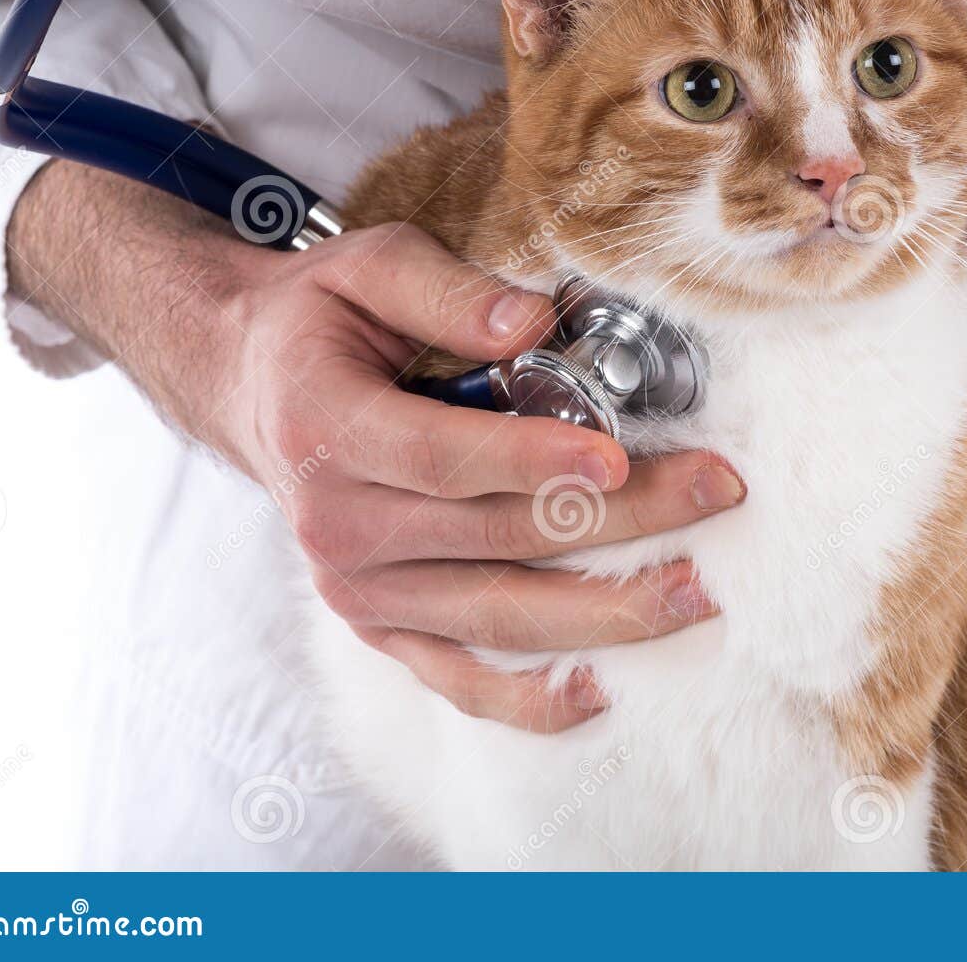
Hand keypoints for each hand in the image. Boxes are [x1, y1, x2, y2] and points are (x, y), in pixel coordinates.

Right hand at [7, 164, 744, 732]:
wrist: (252, 388)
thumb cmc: (324, 321)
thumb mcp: (369, 267)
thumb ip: (448, 291)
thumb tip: (535, 320)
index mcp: (327, 430)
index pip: (445, 458)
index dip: (532, 461)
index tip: (616, 455)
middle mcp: (337, 526)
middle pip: (497, 538)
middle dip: (618, 520)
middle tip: (713, 493)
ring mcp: (359, 591)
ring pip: (496, 616)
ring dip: (604, 613)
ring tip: (696, 592)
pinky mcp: (381, 628)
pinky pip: (457, 678)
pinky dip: (527, 699)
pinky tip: (601, 693)